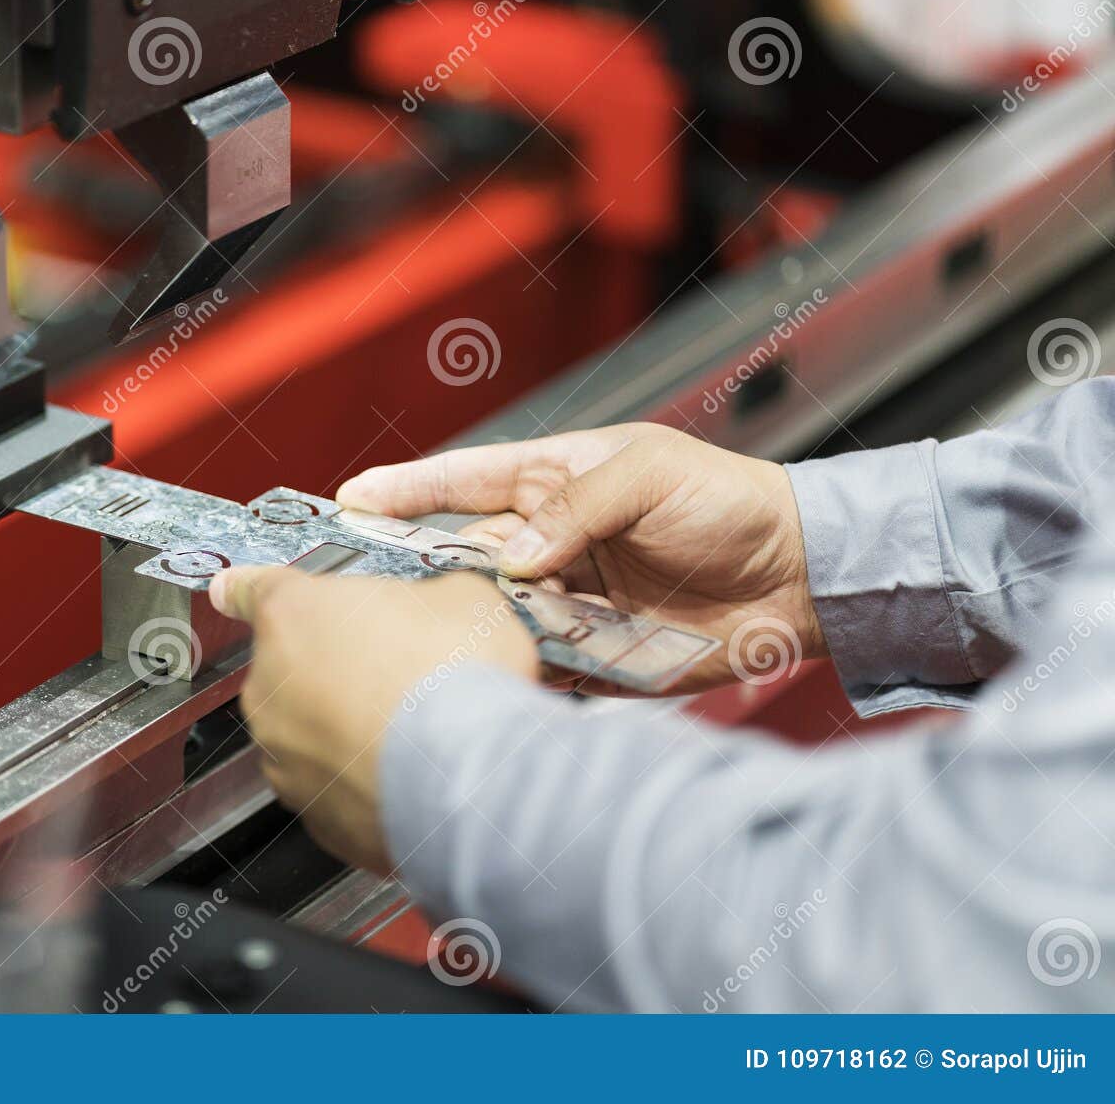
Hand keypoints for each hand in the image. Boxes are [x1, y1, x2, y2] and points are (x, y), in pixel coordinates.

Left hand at [210, 568, 537, 873]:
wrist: (473, 775)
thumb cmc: (459, 674)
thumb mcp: (456, 597)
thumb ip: (416, 601)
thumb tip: (431, 615)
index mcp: (292, 616)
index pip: (253, 591)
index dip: (246, 589)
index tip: (231, 591)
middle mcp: (271, 688)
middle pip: (292, 668)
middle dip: (335, 669)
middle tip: (399, 672)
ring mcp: (285, 758)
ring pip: (308, 733)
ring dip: (346, 730)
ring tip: (412, 732)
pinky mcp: (314, 819)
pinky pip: (334, 789)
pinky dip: (363, 783)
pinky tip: (411, 777)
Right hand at [336, 423, 825, 693]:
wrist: (798, 578)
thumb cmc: (729, 502)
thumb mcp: (649, 474)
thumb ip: (576, 508)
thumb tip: (516, 557)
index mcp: (555, 481)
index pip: (464, 482)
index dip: (407, 490)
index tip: (351, 497)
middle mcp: (551, 542)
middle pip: (464, 555)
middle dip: (416, 566)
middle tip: (366, 580)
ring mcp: (566, 601)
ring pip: (491, 614)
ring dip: (465, 624)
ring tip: (422, 633)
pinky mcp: (591, 654)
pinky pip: (536, 664)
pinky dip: (512, 670)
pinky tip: (485, 674)